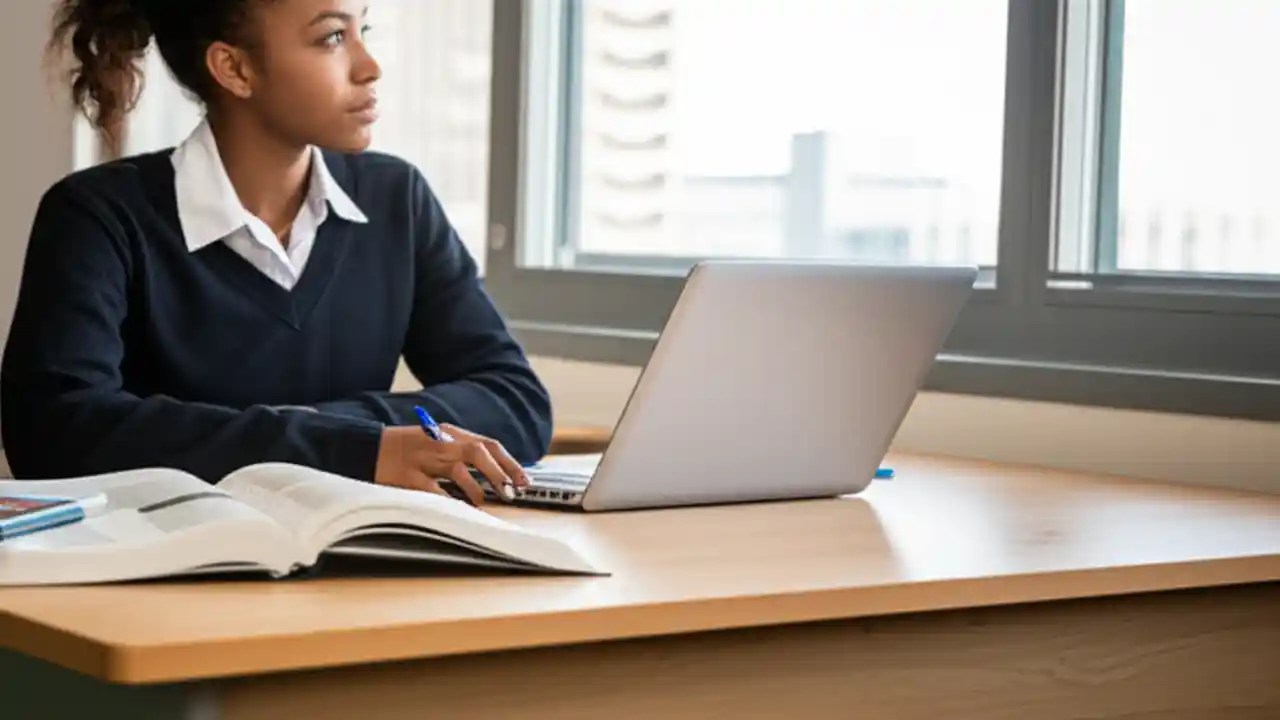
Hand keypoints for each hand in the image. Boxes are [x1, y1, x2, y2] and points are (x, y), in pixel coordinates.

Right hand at [373, 424, 531, 504]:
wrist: (365, 449)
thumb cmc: (405, 451)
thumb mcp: (435, 445)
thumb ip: (460, 455)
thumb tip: (495, 474)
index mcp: (449, 433)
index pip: (487, 444)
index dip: (509, 462)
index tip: (525, 481)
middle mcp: (439, 442)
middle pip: (478, 452)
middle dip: (500, 472)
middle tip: (513, 492)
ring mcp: (423, 458)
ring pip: (459, 469)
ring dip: (478, 488)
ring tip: (485, 503)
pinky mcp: (407, 476)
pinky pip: (435, 490)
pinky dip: (451, 501)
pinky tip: (462, 511)